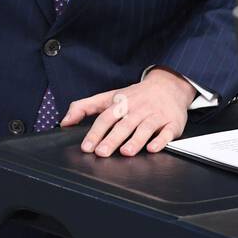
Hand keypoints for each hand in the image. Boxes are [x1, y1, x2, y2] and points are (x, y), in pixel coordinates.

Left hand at [60, 67, 197, 156]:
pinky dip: (161, 140)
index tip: (87, 146)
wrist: (168, 85)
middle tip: (102, 152)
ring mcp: (156, 116)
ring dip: (136, 140)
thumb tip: (64, 122)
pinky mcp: (172, 123)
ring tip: (126, 152)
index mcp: (121, 103)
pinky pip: (167, 132)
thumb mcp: (108, 97)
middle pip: (124, 124)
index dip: (96, 132)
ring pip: (145, 128)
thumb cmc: (135, 95)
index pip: (106, 117)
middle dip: (112, 138)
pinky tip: (153, 148)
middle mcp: (138, 109)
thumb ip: (84, 107)